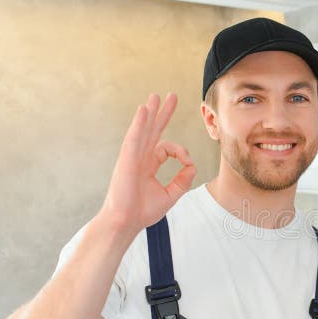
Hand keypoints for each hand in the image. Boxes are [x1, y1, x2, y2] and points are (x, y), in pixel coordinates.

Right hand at [99, 93, 195, 233]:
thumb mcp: (170, 194)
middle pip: (152, 130)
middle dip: (162, 113)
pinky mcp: (126, 160)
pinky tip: (144, 110)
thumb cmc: (142, 211)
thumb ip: (183, 180)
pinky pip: (134, 137)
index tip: (187, 162)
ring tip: (155, 96)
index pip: (165, 147)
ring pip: (143, 129)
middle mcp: (139, 157)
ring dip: (150, 112)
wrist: (126, 222)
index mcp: (147, 165)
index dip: (180, 151)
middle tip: (169, 96)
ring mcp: (131, 157)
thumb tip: (192, 165)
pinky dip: (139, 123)